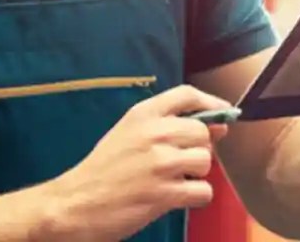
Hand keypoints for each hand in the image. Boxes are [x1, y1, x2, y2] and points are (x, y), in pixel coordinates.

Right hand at [40, 85, 232, 241]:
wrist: (75, 204)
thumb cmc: (102, 170)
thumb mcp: (127, 134)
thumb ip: (166, 125)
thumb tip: (218, 126)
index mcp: (141, 114)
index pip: (187, 95)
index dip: (212, 103)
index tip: (224, 114)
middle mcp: (153, 134)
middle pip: (203, 132)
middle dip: (199, 149)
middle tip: (180, 163)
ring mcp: (160, 164)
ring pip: (206, 161)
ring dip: (196, 175)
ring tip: (173, 181)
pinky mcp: (164, 194)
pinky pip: (203, 191)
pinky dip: (195, 197)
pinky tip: (175, 198)